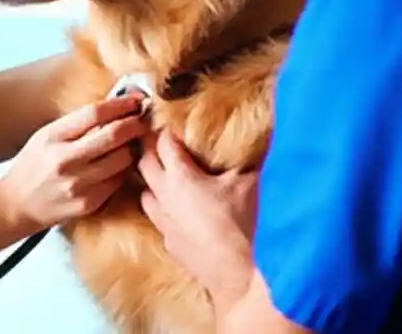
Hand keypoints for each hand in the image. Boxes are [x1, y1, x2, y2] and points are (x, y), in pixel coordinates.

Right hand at [0, 96, 148, 231]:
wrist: (17, 204)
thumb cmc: (33, 166)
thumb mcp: (46, 136)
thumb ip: (76, 124)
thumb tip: (114, 107)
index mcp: (52, 137)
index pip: (94, 113)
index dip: (120, 105)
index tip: (135, 101)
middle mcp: (65, 161)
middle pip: (113, 135)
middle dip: (135, 124)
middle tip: (143, 119)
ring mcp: (77, 184)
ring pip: (122, 159)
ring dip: (133, 148)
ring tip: (131, 143)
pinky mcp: (88, 203)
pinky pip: (118, 181)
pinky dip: (124, 170)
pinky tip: (120, 165)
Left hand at [137, 129, 257, 307]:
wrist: (242, 280)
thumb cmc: (246, 227)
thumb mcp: (251, 183)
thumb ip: (246, 157)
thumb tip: (257, 136)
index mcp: (180, 177)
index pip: (162, 143)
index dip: (166, 130)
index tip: (171, 121)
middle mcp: (164, 197)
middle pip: (144, 164)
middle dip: (151, 150)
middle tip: (163, 141)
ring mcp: (164, 223)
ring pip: (145, 193)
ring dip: (152, 181)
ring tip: (165, 173)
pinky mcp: (170, 243)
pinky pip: (157, 218)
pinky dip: (163, 208)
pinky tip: (178, 209)